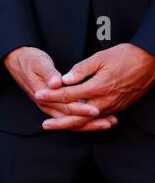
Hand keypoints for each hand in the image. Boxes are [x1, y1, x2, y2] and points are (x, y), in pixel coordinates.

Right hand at [3, 46, 113, 131]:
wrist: (17, 62)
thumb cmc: (30, 61)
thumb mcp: (38, 63)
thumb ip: (48, 73)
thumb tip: (56, 83)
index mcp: (43, 95)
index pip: (65, 107)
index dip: (81, 109)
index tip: (95, 109)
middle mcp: (46, 105)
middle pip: (71, 119)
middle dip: (91, 121)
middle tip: (110, 121)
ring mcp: (50, 107)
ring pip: (72, 121)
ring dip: (91, 123)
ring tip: (110, 122)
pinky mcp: (55, 106)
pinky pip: (71, 117)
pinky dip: (85, 120)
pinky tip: (99, 117)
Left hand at [34, 43, 154, 119]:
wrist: (150, 62)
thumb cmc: (125, 56)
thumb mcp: (100, 58)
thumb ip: (81, 70)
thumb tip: (64, 80)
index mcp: (98, 87)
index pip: (70, 95)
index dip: (53, 96)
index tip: (39, 96)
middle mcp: (106, 100)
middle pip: (79, 116)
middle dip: (60, 122)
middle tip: (45, 125)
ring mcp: (113, 106)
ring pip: (90, 121)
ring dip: (73, 125)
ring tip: (57, 126)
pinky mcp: (119, 107)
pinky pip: (100, 118)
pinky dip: (87, 123)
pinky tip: (77, 123)